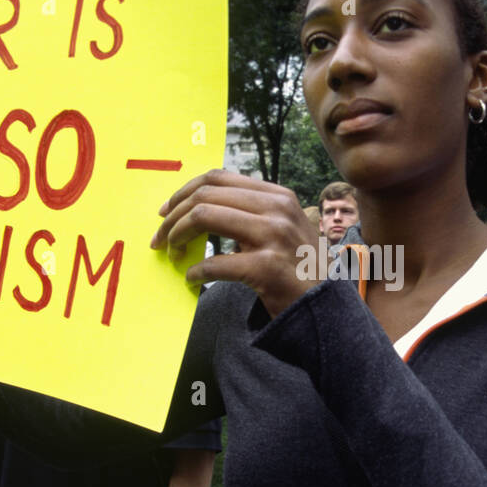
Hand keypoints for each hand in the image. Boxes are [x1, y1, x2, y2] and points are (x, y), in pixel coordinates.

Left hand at [149, 169, 319, 318]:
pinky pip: (214, 264)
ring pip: (204, 217)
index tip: (166, 211)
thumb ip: (252, 213)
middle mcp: (277, 210)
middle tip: (160, 237)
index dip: (184, 191)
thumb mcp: (283, 229)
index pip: (218, 178)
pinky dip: (195, 272)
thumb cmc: (298, 271)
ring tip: (172, 252)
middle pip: (206, 195)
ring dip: (177, 236)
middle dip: (173, 216)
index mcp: (278, 196)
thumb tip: (201, 208)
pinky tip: (190, 279)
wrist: (326, 309)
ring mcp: (274, 237)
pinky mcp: (266, 268)